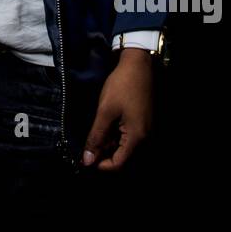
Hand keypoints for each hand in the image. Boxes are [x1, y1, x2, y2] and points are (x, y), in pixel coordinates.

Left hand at [81, 49, 153, 170]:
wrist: (138, 66)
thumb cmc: (121, 87)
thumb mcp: (105, 111)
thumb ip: (96, 137)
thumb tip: (87, 160)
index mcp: (137, 138)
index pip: (118, 164)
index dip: (100, 164)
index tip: (85, 158)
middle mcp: (144, 138)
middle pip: (122, 158)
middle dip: (103, 155)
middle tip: (87, 145)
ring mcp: (145, 131)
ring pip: (124, 148)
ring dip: (108, 145)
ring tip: (94, 134)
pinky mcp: (142, 123)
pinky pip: (128, 138)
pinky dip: (115, 136)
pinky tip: (104, 127)